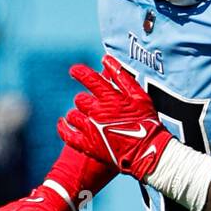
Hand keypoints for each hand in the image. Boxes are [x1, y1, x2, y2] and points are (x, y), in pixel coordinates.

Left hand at [56, 56, 172, 180]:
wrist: (147, 151)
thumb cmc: (146, 122)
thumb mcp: (139, 95)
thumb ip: (121, 77)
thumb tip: (106, 59)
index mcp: (109, 97)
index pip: (88, 79)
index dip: (79, 72)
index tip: (74, 71)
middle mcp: (97, 111)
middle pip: (80, 100)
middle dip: (85, 101)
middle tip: (94, 106)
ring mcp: (91, 129)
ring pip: (73, 115)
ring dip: (77, 115)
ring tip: (86, 119)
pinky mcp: (88, 145)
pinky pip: (68, 135)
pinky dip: (63, 128)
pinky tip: (63, 124)